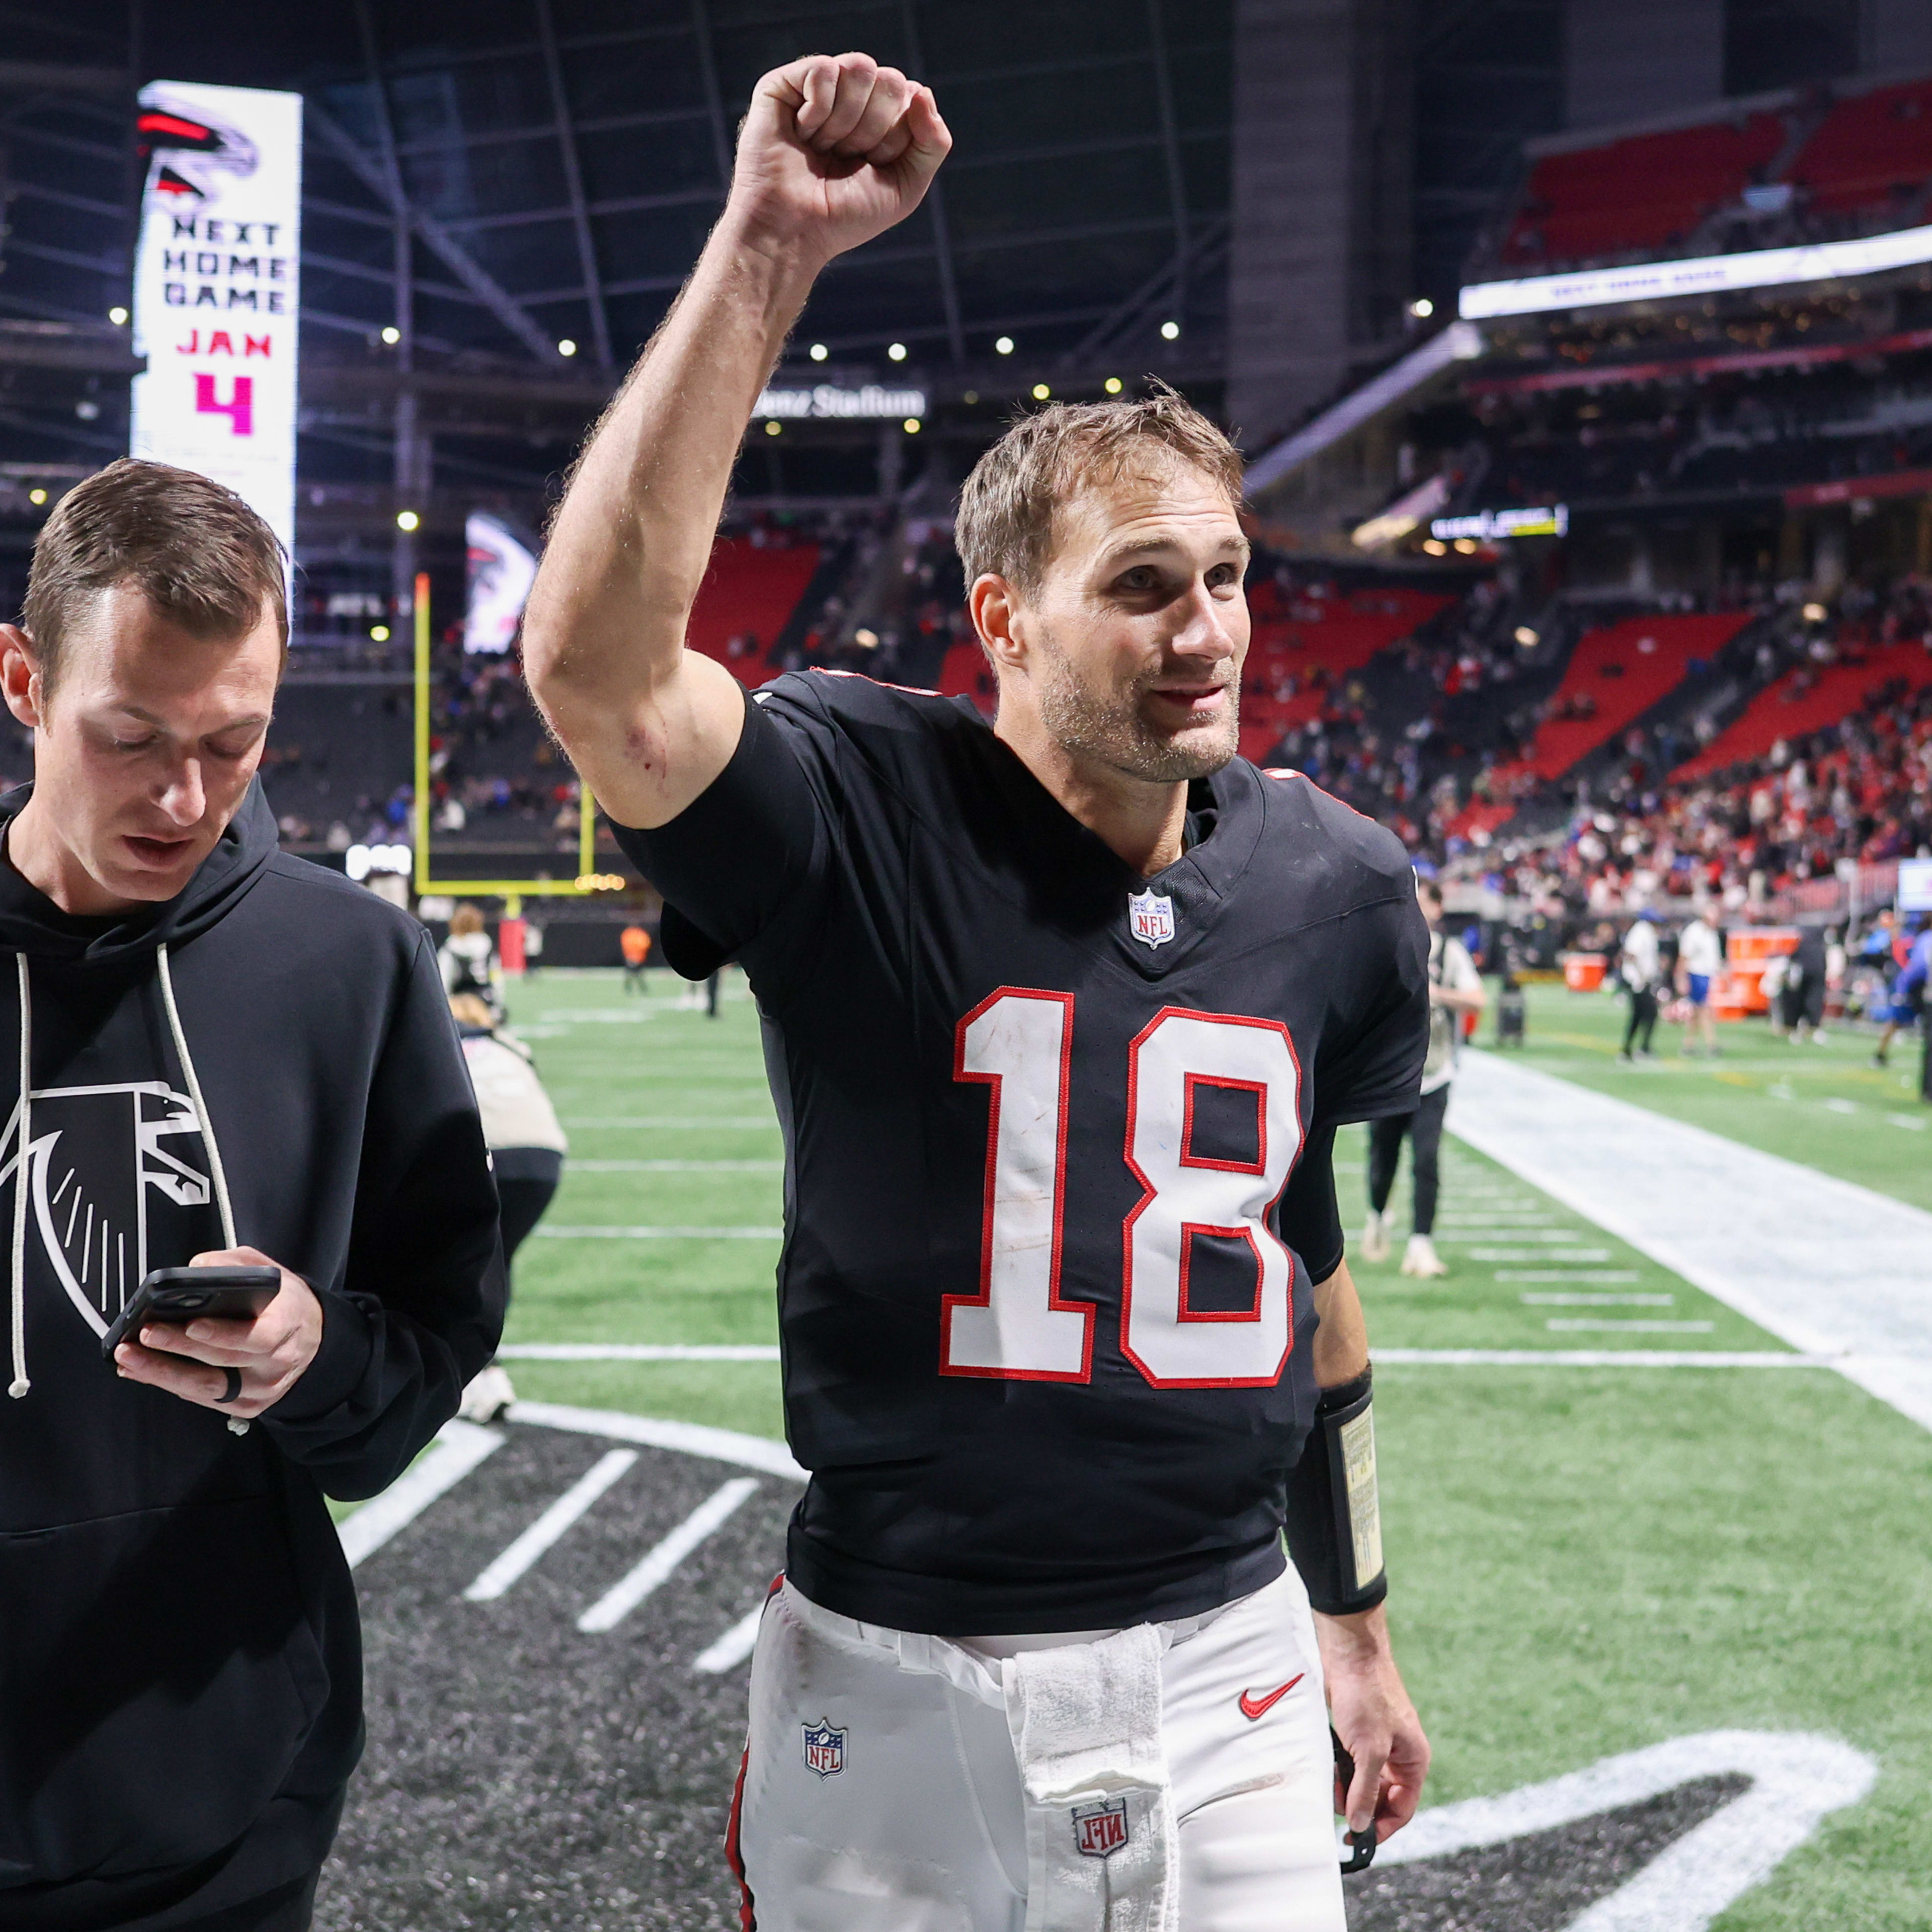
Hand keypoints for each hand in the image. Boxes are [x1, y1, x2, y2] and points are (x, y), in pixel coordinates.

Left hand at [113, 1246, 322, 1419]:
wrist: (311, 1341)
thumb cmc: (286, 1305)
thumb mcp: (272, 1274)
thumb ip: (236, 1266)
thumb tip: (196, 1268)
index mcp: (289, 1324)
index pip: (259, 1336)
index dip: (223, 1333)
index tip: (192, 1324)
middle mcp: (277, 1361)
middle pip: (223, 1360)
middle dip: (178, 1348)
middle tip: (144, 1333)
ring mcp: (261, 1388)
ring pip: (207, 1387)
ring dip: (162, 1372)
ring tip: (129, 1357)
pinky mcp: (245, 1405)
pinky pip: (202, 1397)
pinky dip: (168, 1383)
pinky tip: (141, 1370)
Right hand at [726, 52, 950, 269]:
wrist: (794, 232)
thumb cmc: (846, 215)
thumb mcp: (907, 187)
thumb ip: (934, 142)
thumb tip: (922, 89)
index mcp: (880, 116)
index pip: (909, 95)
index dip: (896, 137)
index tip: (872, 166)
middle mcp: (850, 97)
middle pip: (888, 79)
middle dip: (872, 129)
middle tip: (844, 159)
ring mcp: (817, 88)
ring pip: (858, 68)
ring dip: (845, 121)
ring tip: (821, 149)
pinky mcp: (783, 85)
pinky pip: (823, 68)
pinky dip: (818, 109)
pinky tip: (802, 133)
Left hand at [1315, 1604, 1429, 1841]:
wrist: (1349, 1653)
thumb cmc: (1367, 1695)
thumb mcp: (1369, 1750)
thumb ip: (1366, 1790)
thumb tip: (1361, 1825)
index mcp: (1413, 1760)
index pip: (1403, 1808)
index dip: (1383, 1826)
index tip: (1359, 1840)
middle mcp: (1399, 1755)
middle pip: (1383, 1797)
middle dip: (1361, 1805)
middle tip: (1339, 1806)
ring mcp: (1378, 1744)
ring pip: (1365, 1781)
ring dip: (1348, 1787)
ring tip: (1333, 1781)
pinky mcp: (1358, 1733)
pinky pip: (1351, 1764)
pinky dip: (1340, 1770)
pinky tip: (1329, 1765)